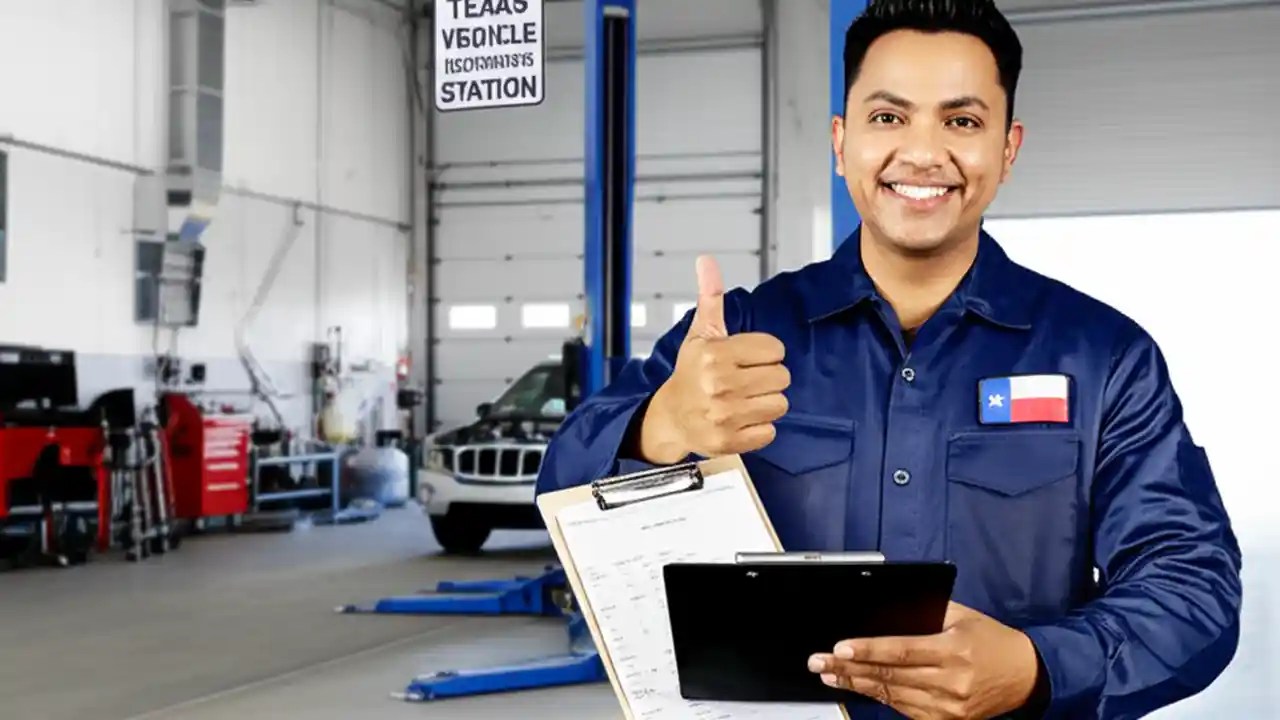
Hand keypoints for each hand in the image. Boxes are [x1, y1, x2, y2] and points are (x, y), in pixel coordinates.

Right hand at [637, 256, 789, 463]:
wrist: (670, 418)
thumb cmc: (690, 373)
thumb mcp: (700, 334)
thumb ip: (711, 298)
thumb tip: (706, 261)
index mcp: (715, 354)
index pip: (775, 349)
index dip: (765, 353)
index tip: (746, 359)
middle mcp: (719, 384)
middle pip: (782, 377)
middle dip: (768, 378)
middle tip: (746, 380)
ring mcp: (725, 415)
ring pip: (779, 404)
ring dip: (766, 403)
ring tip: (744, 400)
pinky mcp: (729, 441)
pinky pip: (770, 431)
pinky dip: (760, 428)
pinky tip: (741, 419)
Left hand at [808, 602, 1040, 719]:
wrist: (1026, 675)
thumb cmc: (992, 641)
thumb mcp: (962, 617)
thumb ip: (925, 613)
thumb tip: (884, 610)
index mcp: (954, 651)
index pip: (901, 651)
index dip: (868, 650)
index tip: (840, 648)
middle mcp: (950, 682)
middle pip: (890, 676)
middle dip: (849, 668)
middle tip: (819, 662)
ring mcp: (948, 708)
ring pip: (893, 696)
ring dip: (858, 685)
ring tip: (831, 675)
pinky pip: (906, 710)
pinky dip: (882, 698)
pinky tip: (860, 688)